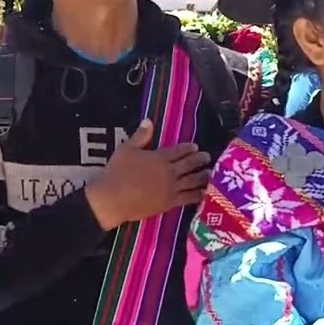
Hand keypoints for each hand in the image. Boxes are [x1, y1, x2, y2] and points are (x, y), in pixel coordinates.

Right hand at [85, 118, 210, 228]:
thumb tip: (148, 121)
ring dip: (202, 176)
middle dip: (200, 160)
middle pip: (189, 164)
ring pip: (192, 181)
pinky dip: (198, 195)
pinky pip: (188, 198)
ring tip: (210, 173)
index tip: (196, 147)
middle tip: (208, 157)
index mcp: (160, 157)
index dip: (189, 148)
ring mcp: (171, 189)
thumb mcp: (126, 149)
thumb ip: (140, 136)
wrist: (113, 199)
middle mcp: (169, 172)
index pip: (179, 151)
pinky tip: (204, 194)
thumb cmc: (117, 172)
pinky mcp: (169, 203)